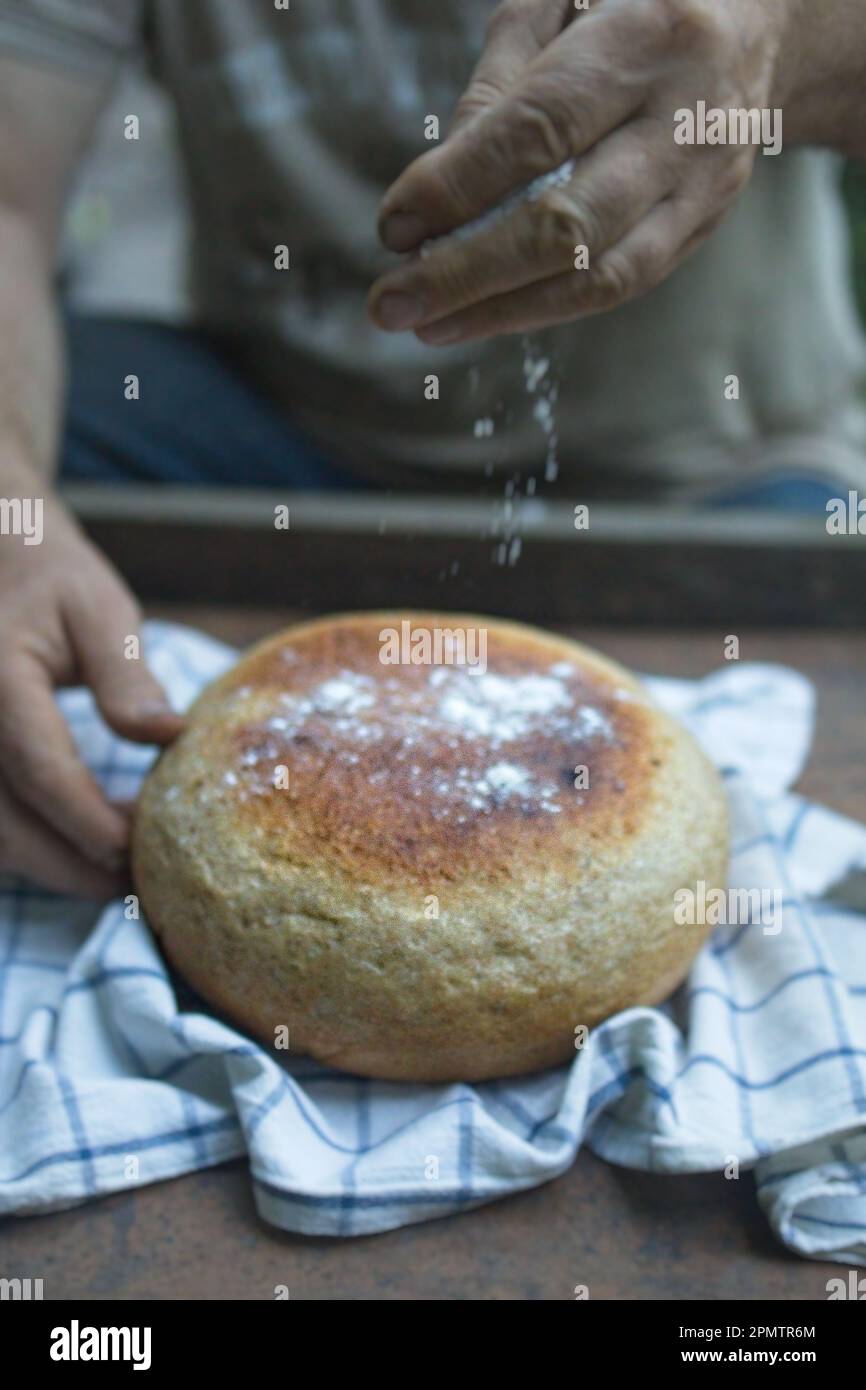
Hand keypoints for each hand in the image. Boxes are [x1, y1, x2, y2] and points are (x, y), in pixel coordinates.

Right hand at [0, 468, 182, 896]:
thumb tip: (166, 735)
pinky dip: (29, 846)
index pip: (39, 771)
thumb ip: (127, 675)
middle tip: (140, 881)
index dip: (88, 822)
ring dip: (51, 864)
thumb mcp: (98, 609)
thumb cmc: (49, 578)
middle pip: (7, 826)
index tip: (139, 851)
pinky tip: (81, 842)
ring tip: (119, 868)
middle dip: (74, 866)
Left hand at [369, 0, 795, 342]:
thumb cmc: (630, 4)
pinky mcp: (699, 228)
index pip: (540, 130)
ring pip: (597, 273)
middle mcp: (683, 119)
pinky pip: (617, 285)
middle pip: (569, 221)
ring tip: (426, 323)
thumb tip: (436, 195)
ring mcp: (702, 184)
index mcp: (646, 38)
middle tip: (390, 302)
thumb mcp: (561, 4)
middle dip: (467, 271)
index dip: (461, 186)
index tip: (395, 226)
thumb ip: (498, 89)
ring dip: (500, 309)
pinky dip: (541, 308)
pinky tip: (482, 316)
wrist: (756, 28)